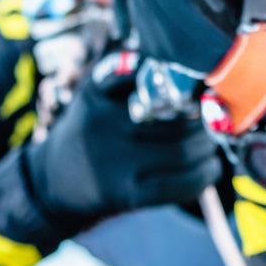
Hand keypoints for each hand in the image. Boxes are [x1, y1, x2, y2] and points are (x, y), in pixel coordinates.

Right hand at [23, 69, 221, 232]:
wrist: (53, 180)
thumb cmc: (88, 130)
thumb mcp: (95, 95)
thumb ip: (127, 77)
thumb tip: (186, 71)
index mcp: (98, 93)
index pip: (146, 77)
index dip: (181, 82)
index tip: (201, 86)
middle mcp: (104, 127)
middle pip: (173, 121)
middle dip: (202, 121)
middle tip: (212, 119)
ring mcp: (113, 164)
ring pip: (180, 153)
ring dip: (206, 147)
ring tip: (211, 143)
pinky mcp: (124, 194)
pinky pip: (174, 186)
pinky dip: (201, 177)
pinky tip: (211, 168)